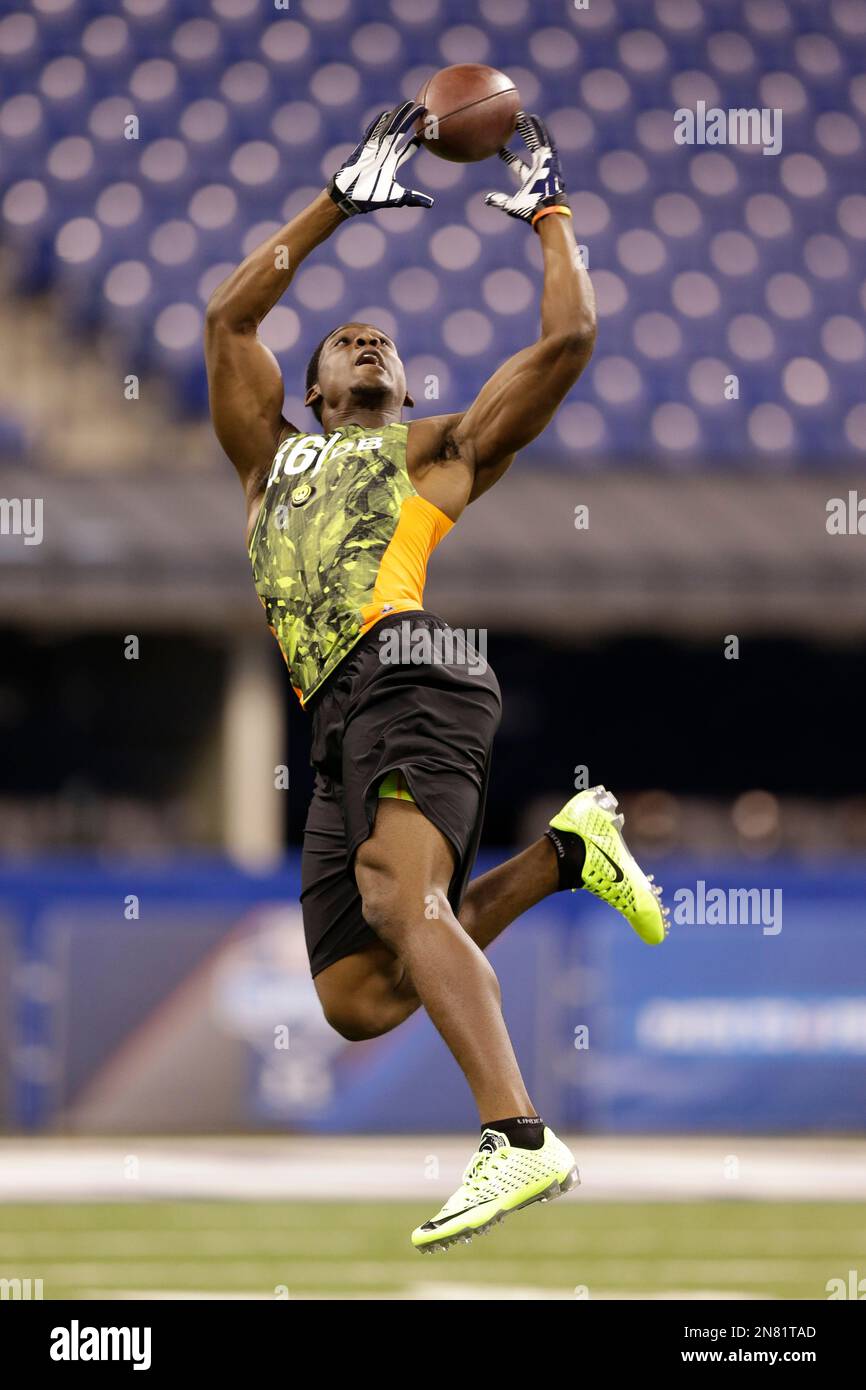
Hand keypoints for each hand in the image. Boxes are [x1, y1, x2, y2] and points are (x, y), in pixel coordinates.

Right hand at [327, 102, 434, 216]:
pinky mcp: (364, 149)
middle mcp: (384, 153)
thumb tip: (431, 203)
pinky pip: (372, 133)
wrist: (350, 198)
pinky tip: (386, 114)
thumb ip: (413, 198)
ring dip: (398, 115)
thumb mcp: (396, 197)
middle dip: (410, 120)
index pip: (406, 149)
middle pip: (400, 132)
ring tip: (409, 103)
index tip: (425, 132)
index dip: (415, 141)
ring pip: (389, 128)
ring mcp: (374, 149)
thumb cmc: (370, 198)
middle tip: (422, 109)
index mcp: (391, 163)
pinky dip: (378, 124)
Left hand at [484, 113, 567, 225]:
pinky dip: (540, 130)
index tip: (500, 148)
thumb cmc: (531, 210)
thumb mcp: (511, 206)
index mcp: (529, 179)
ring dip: (531, 128)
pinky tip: (534, 120)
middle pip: (530, 147)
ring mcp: (545, 163)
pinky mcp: (550, 159)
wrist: (546, 210)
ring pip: (538, 140)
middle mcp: (538, 168)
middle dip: (523, 136)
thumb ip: (499, 201)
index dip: (508, 156)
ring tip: (523, 116)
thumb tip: (486, 199)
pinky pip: (545, 141)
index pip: (517, 165)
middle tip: (514, 124)